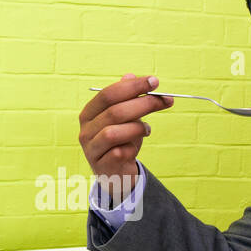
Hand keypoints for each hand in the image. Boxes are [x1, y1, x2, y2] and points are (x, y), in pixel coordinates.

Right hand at [78, 74, 172, 205]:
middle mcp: (86, 130)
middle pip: (114, 112)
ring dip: (137, 127)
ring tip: (147, 129)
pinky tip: (136, 148)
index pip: (108, 94)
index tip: (154, 81)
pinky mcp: (102, 166)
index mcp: (89, 113)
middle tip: (165, 100)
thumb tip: (131, 75)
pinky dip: (133, 147)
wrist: (116, 174)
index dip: (132, 86)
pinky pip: (120, 152)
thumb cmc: (121, 141)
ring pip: (114, 132)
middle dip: (143, 103)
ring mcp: (92, 149)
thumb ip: (127, 98)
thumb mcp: (125, 118)